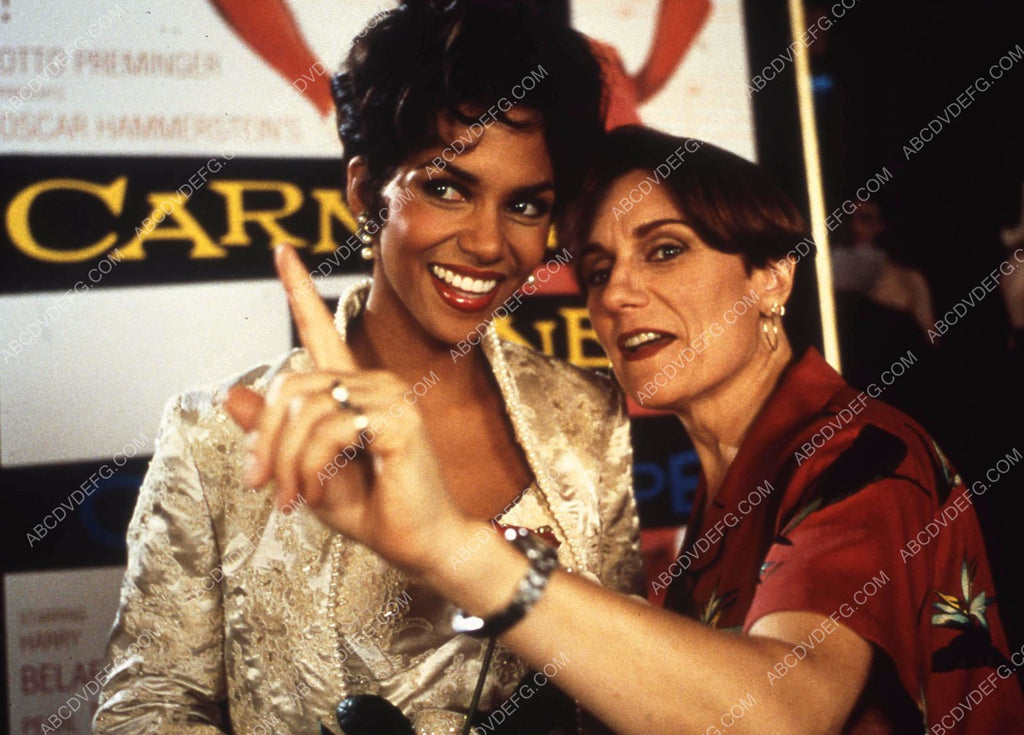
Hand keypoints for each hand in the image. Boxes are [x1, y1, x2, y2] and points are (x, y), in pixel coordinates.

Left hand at [224, 244, 464, 572]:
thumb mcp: (304, 471)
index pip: (322, 328)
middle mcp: (374, 382)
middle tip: (262, 485)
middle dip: (265, 438)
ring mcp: (390, 397)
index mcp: (353, 389)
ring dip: (287, 461)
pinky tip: (317, 492)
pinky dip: (311, 467)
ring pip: (306, 410)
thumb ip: (271, 435)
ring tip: (292, 498)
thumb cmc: (371, 508)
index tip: (281, 251)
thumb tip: (229, 395)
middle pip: (290, 384)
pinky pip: (331, 430)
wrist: (419, 544)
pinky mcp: (399, 420)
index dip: (299, 290)